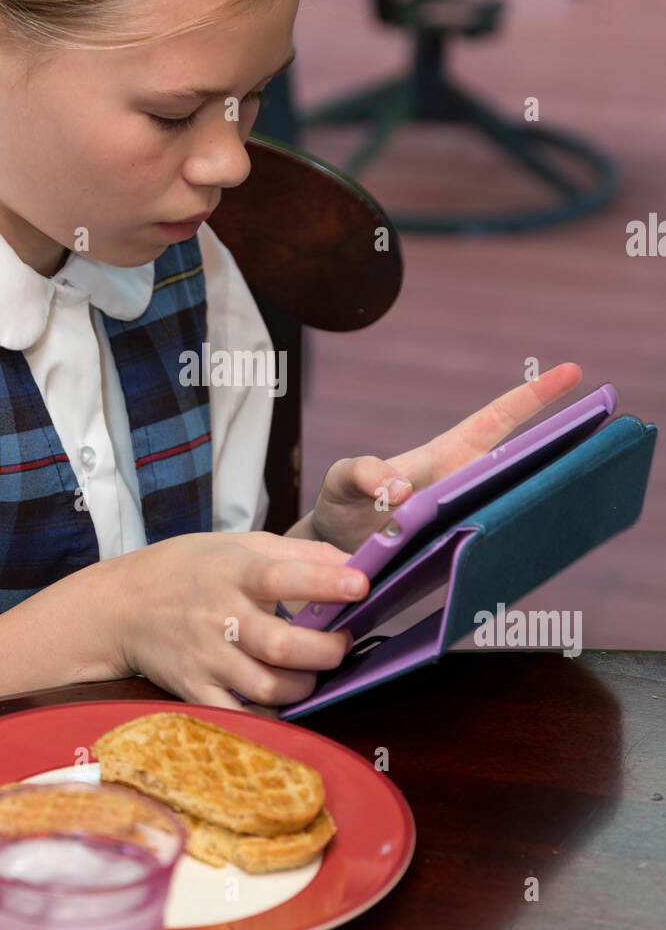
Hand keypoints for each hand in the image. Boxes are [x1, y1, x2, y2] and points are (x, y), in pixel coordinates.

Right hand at [105, 531, 371, 710]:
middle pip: (281, 645)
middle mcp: (219, 616)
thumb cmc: (190, 569)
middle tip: (342, 642)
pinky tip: (281, 701)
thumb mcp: (239, 544)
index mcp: (233, 572)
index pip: (282, 576)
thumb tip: (357, 562)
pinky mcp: (195, 689)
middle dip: (326, 650)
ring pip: (268, 687)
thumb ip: (299, 553)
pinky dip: (269, 717)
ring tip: (312, 671)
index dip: (324, 582)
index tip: (361, 584)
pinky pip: (240, 716)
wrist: (121, 606)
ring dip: (304, 685)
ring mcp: (206, 657)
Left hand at [311, 363, 582, 551]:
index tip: (571, 372)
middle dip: (558, 444)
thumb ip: (364, 473)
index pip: (495, 419)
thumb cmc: (344, 505)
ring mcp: (465, 519)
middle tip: (599, 430)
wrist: (332, 553)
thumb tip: (402, 490)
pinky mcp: (458, 555)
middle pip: (519, 460)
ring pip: (511, 506)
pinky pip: (490, 547)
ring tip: (563, 498)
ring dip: (534, 502)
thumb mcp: (343, 480)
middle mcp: (463, 485)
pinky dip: (505, 549)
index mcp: (444, 457)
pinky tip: (516, 557)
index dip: (532, 397)